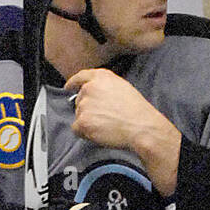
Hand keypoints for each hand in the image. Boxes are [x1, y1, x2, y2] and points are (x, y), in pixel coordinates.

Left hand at [66, 68, 181, 195]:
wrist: (141, 126)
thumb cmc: (136, 110)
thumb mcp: (123, 88)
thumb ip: (105, 87)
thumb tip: (94, 95)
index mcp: (101, 77)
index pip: (81, 77)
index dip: (73, 82)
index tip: (68, 87)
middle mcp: (89, 88)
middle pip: (79, 100)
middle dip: (87, 109)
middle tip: (105, 117)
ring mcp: (84, 105)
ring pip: (78, 115)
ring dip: (88, 121)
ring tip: (107, 125)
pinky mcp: (82, 121)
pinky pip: (77, 129)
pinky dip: (85, 133)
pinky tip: (100, 132)